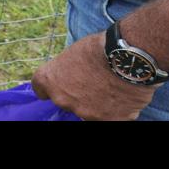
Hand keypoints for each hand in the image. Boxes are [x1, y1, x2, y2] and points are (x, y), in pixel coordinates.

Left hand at [31, 34, 159, 120]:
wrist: (128, 56)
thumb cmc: (101, 47)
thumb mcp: (75, 52)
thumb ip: (68, 69)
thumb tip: (73, 74)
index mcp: (50, 80)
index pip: (40, 88)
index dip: (52, 84)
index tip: (60, 81)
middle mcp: (63, 100)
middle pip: (66, 100)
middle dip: (77, 93)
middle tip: (94, 81)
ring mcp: (85, 114)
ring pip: (89, 111)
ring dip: (97, 103)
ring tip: (113, 88)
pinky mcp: (108, 121)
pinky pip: (111, 117)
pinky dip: (117, 110)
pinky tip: (125, 97)